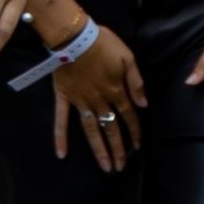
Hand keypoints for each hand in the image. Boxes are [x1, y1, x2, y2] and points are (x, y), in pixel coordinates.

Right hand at [41, 14, 148, 154]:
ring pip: (91, 130)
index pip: (128, 115)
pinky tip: (61, 153)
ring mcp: (80, 102)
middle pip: (111, 128)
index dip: (134, 131)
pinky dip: (60, 136)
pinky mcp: (64, 98)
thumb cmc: (102, 43)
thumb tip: (144, 104)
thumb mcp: (127, 57)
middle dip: (118, 148)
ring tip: (105, 167)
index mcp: (115, 91)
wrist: (74, 36)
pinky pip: (61, 120)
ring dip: (99, 149)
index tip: (138, 146)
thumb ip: (136, 82)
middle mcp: (99, 101)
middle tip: (121, 167)